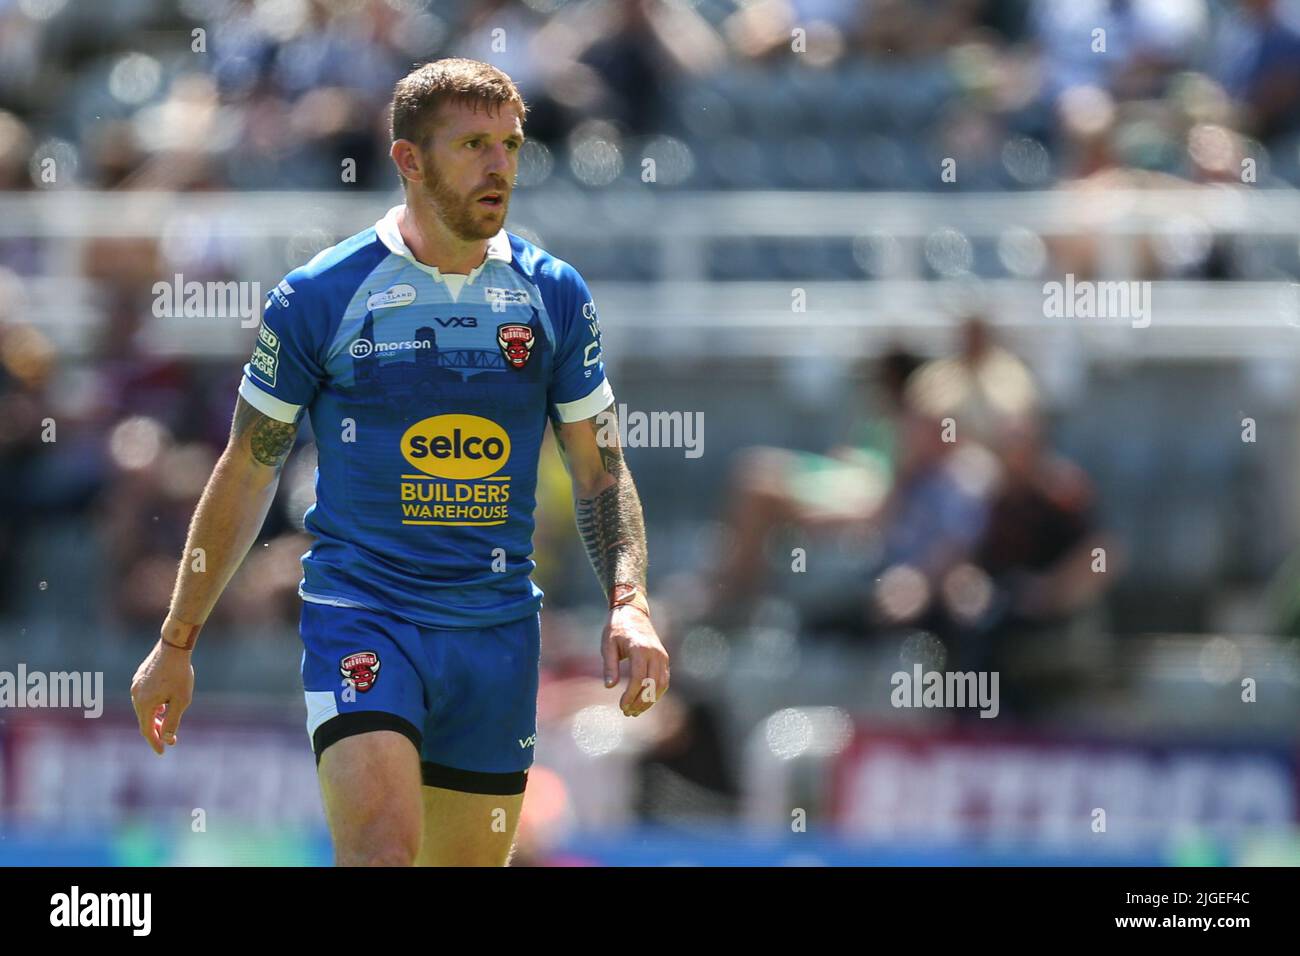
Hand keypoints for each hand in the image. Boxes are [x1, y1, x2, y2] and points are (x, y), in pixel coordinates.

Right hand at [130, 639, 194, 754]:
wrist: (174, 647)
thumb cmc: (180, 674)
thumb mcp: (181, 701)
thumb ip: (172, 721)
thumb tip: (166, 738)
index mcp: (144, 704)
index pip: (147, 730)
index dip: (155, 742)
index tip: (163, 752)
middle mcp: (135, 696)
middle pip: (144, 720)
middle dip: (156, 730)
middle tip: (171, 738)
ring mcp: (135, 685)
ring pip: (143, 708)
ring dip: (154, 717)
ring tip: (165, 720)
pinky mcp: (139, 677)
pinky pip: (143, 697)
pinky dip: (152, 705)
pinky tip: (162, 705)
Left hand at [601, 606, 669, 716]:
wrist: (632, 612)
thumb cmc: (616, 628)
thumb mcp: (608, 645)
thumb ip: (609, 666)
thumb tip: (610, 686)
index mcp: (640, 648)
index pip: (638, 678)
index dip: (631, 695)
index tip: (622, 706)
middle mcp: (655, 653)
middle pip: (652, 684)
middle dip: (641, 702)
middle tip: (628, 713)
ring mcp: (662, 655)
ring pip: (661, 684)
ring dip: (650, 700)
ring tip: (636, 711)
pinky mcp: (664, 658)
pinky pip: (664, 679)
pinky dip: (656, 693)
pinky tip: (644, 701)